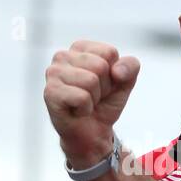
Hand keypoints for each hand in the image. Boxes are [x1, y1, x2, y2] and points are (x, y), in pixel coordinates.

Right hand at [43, 39, 140, 169]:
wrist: (92, 132)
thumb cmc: (104, 103)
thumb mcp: (125, 82)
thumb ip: (131, 66)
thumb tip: (117, 71)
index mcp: (80, 48)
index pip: (109, 52)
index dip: (114, 73)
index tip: (104, 84)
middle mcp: (62, 56)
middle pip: (100, 66)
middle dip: (104, 86)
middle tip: (94, 96)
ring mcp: (53, 73)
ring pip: (90, 80)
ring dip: (94, 98)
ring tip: (86, 102)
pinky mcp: (50, 92)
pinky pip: (81, 97)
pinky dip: (85, 109)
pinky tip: (77, 110)